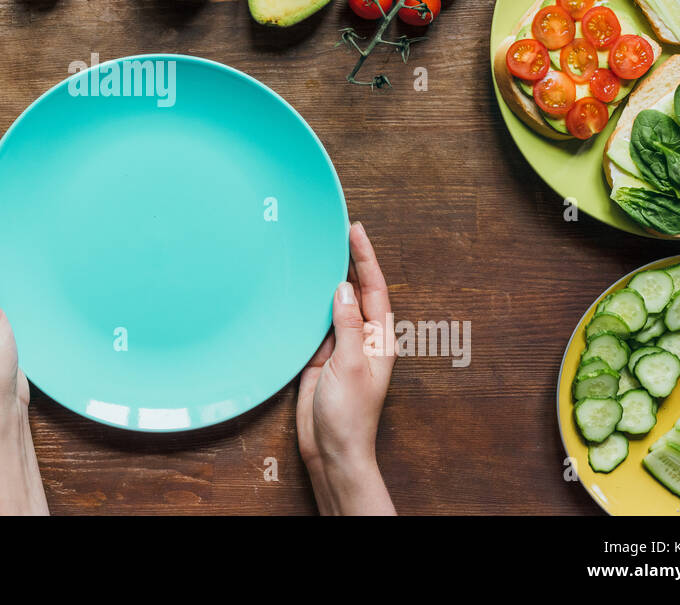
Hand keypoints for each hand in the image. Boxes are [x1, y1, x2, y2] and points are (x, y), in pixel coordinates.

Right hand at [297, 221, 396, 515]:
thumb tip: (343, 288)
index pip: (374, 288)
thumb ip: (347, 325)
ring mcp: (340, 346)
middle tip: (337, 229)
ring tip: (319, 248)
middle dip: (349, 260)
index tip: (355, 230)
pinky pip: (315, 321)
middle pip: (356, 290)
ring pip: (335, 303)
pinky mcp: (319, 356)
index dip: (365, 258)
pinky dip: (309, 302)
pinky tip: (301, 287)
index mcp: (378, 339)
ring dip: (327, 278)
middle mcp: (361, 338)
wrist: (331, 450)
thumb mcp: (350, 365)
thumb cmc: (349, 416)